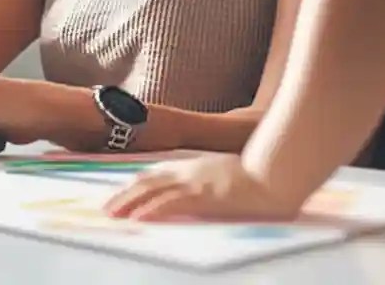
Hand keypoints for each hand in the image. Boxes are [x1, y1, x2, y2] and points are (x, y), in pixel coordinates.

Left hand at [102, 154, 302, 221]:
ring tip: (112, 214)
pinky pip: (170, 203)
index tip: (123, 193)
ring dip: (128, 203)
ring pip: (151, 191)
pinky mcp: (202, 195)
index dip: (138, 184)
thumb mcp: (232, 174)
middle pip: (148, 181)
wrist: (277, 174)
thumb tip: (214, 191)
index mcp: (196, 165)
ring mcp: (195, 181)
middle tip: (107, 207)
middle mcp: (190, 170)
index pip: (158, 173)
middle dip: (125, 194)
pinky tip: (136, 218)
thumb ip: (216, 179)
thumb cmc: (262, 175)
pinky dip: (150, 210)